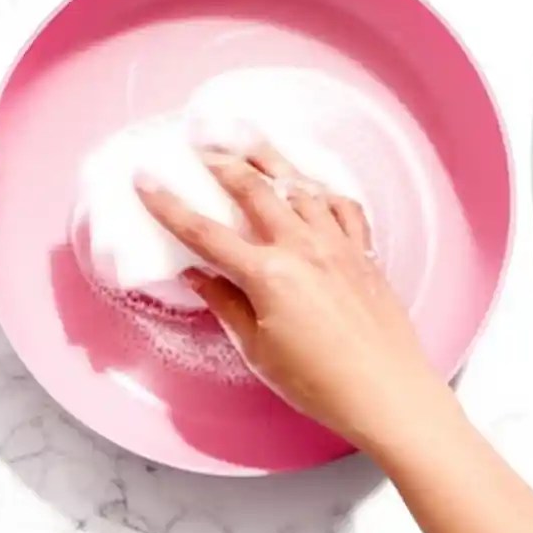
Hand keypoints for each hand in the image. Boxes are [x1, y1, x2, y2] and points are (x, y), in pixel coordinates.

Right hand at [135, 143, 440, 447]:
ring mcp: (338, 244)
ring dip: (271, 159)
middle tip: (199, 143)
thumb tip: (197, 275)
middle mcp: (302, 248)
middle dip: (222, 161)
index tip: (145, 179)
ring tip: (249, 140)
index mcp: (268, 275)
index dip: (169, 205)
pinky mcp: (364, 252)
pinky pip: (343, 206)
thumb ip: (226, 305)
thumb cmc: (318, 383)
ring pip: (300, 185)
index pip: (206, 233)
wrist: (387, 392)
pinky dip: (323, 189)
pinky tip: (312, 184)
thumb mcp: (258, 351)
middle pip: (254, 189)